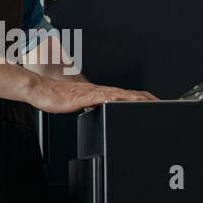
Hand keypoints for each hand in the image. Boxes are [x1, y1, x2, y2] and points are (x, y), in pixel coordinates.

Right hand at [26, 76, 157, 113]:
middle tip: (161, 103)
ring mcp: (93, 93)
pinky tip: (123, 101)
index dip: (141, 98)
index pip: (125, 95)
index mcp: (99, 93)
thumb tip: (100, 111)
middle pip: (127, 93)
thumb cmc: (55, 98)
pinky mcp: (84, 97)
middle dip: (145, 99)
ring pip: (119, 94)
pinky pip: (102, 97)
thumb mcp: (78, 105)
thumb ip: (91, 106)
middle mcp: (99, 91)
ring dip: (134, 98)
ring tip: (150, 102)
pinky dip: (114, 99)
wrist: (41, 92)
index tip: (155, 103)